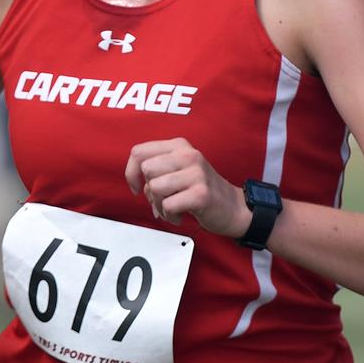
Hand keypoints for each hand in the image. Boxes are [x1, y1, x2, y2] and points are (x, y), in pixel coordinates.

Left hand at [124, 138, 251, 235]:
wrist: (232, 207)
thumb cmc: (200, 190)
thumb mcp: (179, 169)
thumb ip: (157, 168)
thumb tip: (134, 179)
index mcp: (179, 146)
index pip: (139, 152)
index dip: (131, 173)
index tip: (138, 187)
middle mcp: (188, 155)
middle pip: (146, 170)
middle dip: (150, 190)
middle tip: (165, 198)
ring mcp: (196, 173)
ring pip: (155, 188)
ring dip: (160, 205)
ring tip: (174, 207)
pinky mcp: (200, 194)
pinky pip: (168, 205)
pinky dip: (170, 216)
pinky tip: (181, 215)